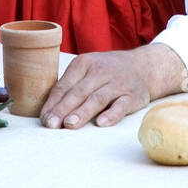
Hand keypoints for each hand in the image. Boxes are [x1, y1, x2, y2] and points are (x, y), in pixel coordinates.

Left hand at [40, 44, 187, 129]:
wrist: (143, 66)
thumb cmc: (107, 72)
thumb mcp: (87, 70)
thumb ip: (70, 87)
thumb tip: (48, 113)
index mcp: (85, 63)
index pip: (65, 85)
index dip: (53, 103)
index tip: (44, 119)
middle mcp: (101, 71)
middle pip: (79, 92)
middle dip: (63, 109)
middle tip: (52, 124)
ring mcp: (118, 83)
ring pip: (98, 98)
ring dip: (83, 112)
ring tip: (70, 124)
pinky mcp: (133, 95)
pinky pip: (121, 105)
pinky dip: (111, 114)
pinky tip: (101, 123)